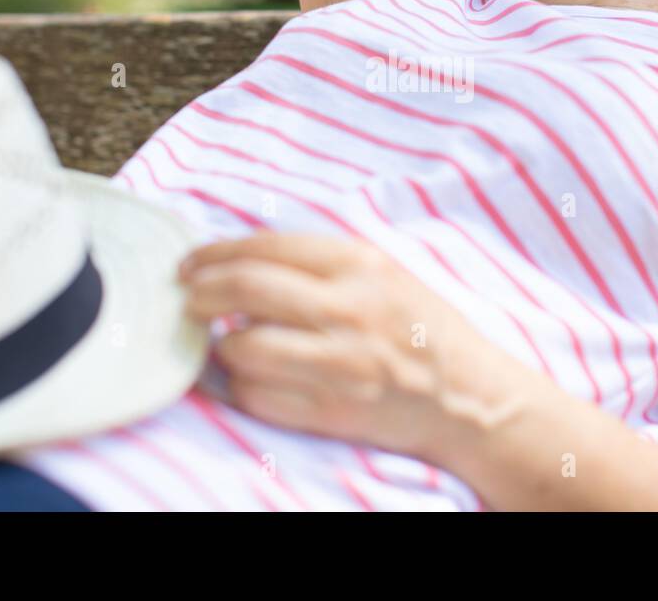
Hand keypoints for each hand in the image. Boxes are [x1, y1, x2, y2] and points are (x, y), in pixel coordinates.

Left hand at [177, 231, 522, 461]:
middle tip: (186, 299)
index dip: (214, 254)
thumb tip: (244, 260)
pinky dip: (240, 387)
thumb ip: (322, 263)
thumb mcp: (384, 273)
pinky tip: (246, 378)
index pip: (264, 247)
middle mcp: (347, 308)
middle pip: (245, 289)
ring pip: (242, 347)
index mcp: (359, 265)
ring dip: (220, 346)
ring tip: (224, 343)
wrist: (471, 397)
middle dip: (200, 293)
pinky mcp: (331, 410)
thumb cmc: (425, 331)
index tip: (191, 265)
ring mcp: (338, 362)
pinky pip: (258, 397)